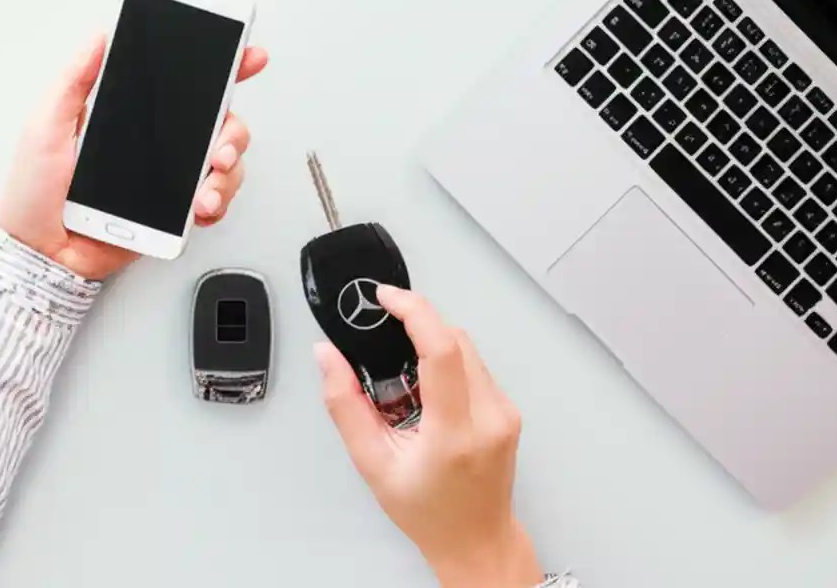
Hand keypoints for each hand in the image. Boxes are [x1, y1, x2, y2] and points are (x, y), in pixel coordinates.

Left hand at [0, 36, 267, 279]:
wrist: (41, 252)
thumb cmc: (34, 195)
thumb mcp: (46, 126)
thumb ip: (74, 81)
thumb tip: (99, 38)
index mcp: (134, 116)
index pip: (185, 85)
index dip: (223, 68)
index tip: (248, 58)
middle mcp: (160, 144)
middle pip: (221, 124)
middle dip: (233, 133)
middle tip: (220, 149)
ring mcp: (172, 179)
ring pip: (227, 164)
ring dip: (227, 174)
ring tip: (203, 192)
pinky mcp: (175, 213)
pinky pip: (214, 202)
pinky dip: (216, 203)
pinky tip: (199, 207)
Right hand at [316, 287, 542, 587]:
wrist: (476, 540)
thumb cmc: (428, 512)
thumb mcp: (373, 463)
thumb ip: (346, 405)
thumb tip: (327, 357)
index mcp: (455, 433)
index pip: (442, 350)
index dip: (414, 312)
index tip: (387, 297)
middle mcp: (489, 417)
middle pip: (456, 340)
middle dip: (418, 326)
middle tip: (385, 337)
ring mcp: (505, 412)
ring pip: (468, 349)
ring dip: (433, 345)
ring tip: (404, 378)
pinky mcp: (509, 410)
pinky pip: (477, 367)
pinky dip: (449, 365)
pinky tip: (428, 392)